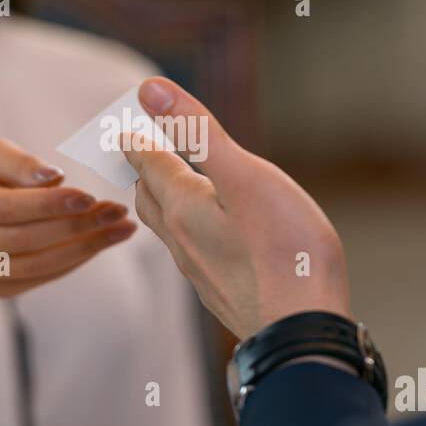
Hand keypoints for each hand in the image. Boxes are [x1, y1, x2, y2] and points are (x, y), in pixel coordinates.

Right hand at [0, 139, 135, 309]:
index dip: (50, 204)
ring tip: (121, 229)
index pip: (9, 207)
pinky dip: (75, 261)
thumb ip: (20, 163)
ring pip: (38, 265)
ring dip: (86, 248)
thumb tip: (55, 176)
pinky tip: (100, 243)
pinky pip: (42, 278)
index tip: (90, 195)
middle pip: (27, 240)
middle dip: (78, 226)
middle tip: (118, 212)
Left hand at [121, 77, 350, 339]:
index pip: (148, 162)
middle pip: (150, 198)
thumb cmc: (284, 249)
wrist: (301, 333)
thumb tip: (149, 91)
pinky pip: (194, 254)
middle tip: (140, 153)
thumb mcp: (245, 175)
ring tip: (170, 189)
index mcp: (183, 206)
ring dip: (166, 203)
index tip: (125, 126)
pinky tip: (211, 238)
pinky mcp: (222, 293)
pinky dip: (191, 232)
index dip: (137, 138)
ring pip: (171, 230)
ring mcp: (201, 272)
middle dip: (144, 172)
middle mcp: (182, 241)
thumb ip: (197, 132)